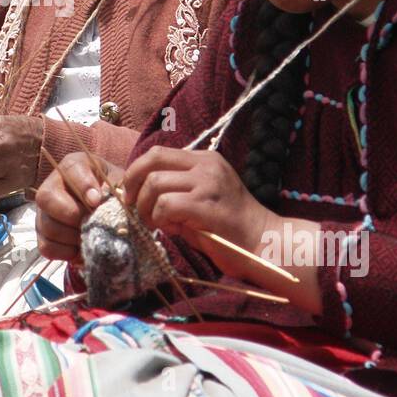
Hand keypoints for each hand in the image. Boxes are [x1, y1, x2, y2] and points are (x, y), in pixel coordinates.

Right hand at [34, 152, 122, 263]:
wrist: (107, 210)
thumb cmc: (113, 192)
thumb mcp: (119, 184)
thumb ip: (116, 188)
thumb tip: (108, 199)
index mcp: (73, 166)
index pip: (70, 169)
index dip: (83, 185)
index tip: (97, 201)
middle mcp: (51, 185)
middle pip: (47, 198)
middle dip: (72, 214)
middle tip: (92, 222)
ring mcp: (44, 212)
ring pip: (47, 225)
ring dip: (72, 236)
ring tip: (91, 236)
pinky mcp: (43, 234)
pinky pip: (46, 247)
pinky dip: (66, 252)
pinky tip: (82, 248)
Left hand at [123, 147, 273, 275]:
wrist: (264, 243)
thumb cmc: (230, 228)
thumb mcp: (201, 198)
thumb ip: (174, 191)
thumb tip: (136, 195)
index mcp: (205, 159)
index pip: (158, 153)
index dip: (136, 172)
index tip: (131, 194)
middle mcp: (206, 165)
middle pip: (152, 160)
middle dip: (132, 183)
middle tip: (132, 206)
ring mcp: (207, 182)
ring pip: (155, 183)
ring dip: (145, 206)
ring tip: (156, 223)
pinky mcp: (205, 204)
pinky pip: (165, 204)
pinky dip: (159, 218)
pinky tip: (171, 229)